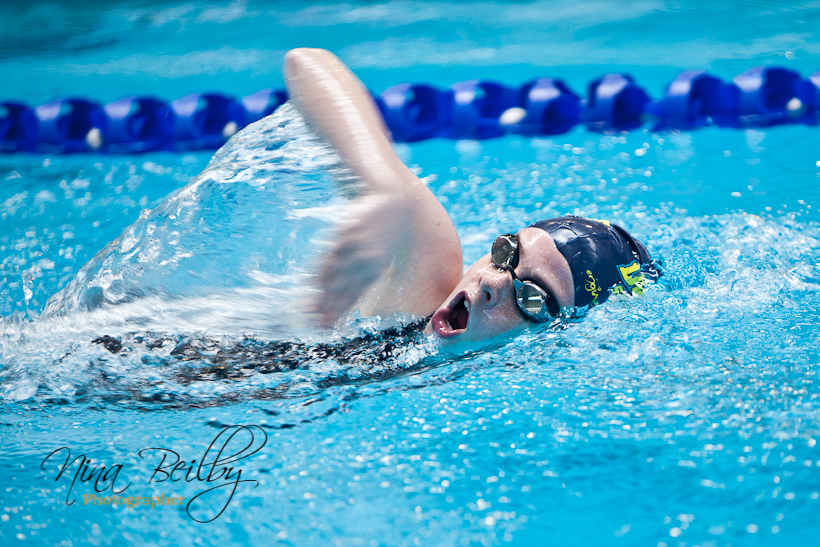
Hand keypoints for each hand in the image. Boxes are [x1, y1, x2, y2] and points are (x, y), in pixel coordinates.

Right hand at [315, 191, 413, 326]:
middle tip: (316, 325)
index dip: (338, 312)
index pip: (352, 296)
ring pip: (333, 276)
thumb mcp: (382, 257)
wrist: (394, 204)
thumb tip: (345, 294)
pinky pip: (328, 257)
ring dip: (321, 295)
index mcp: (376, 270)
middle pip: (340, 291)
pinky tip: (312, 285)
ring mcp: (352, 249)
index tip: (327, 326)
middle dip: (327, 310)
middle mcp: (364, 263)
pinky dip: (319, 272)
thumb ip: (364, 275)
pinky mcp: (343, 235)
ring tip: (310, 311)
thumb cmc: (387, 234)